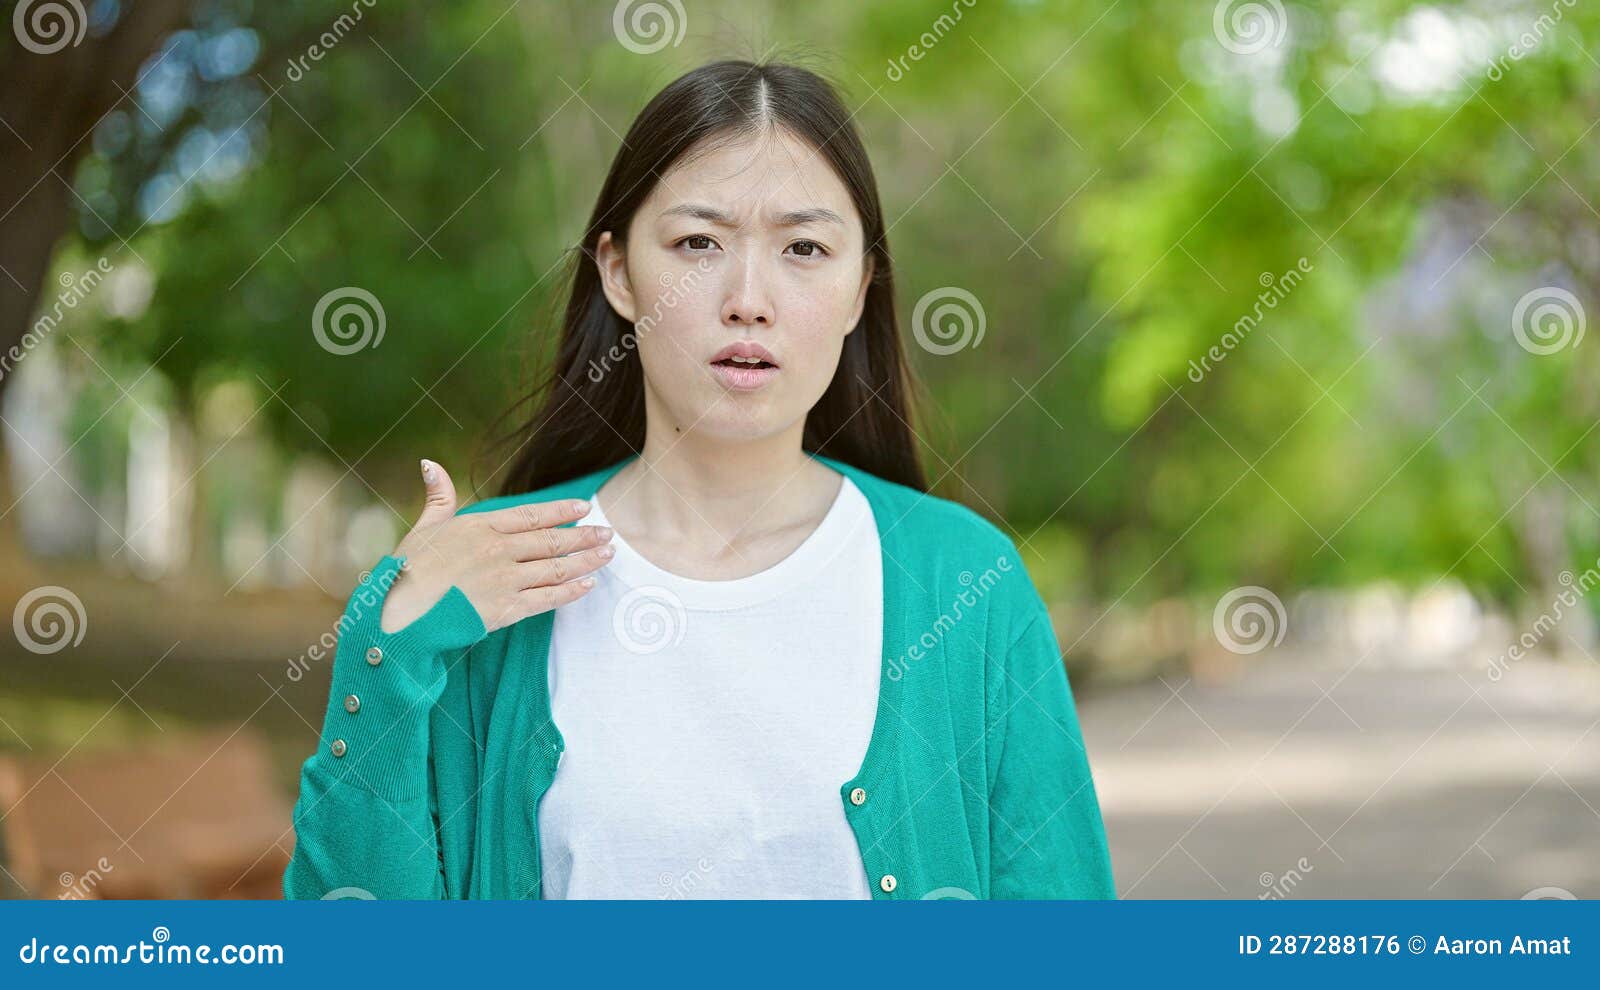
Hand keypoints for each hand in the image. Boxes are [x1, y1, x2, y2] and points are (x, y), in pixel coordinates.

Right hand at [379, 458, 613, 634]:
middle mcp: (498, 551)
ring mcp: (504, 581)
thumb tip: (430, 463)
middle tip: (608, 534)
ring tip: (606, 556)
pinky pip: (547, 599)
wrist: (400, 616)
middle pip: (551, 542)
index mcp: (480, 527)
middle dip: (584, 537)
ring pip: (556, 569)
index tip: (584, 508)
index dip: (561, 511)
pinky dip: (570, 591)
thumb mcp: (423, 528)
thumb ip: (438, 497)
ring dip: (585, 561)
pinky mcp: (506, 610)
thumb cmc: (407, 571)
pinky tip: (587, 585)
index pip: (531, 515)